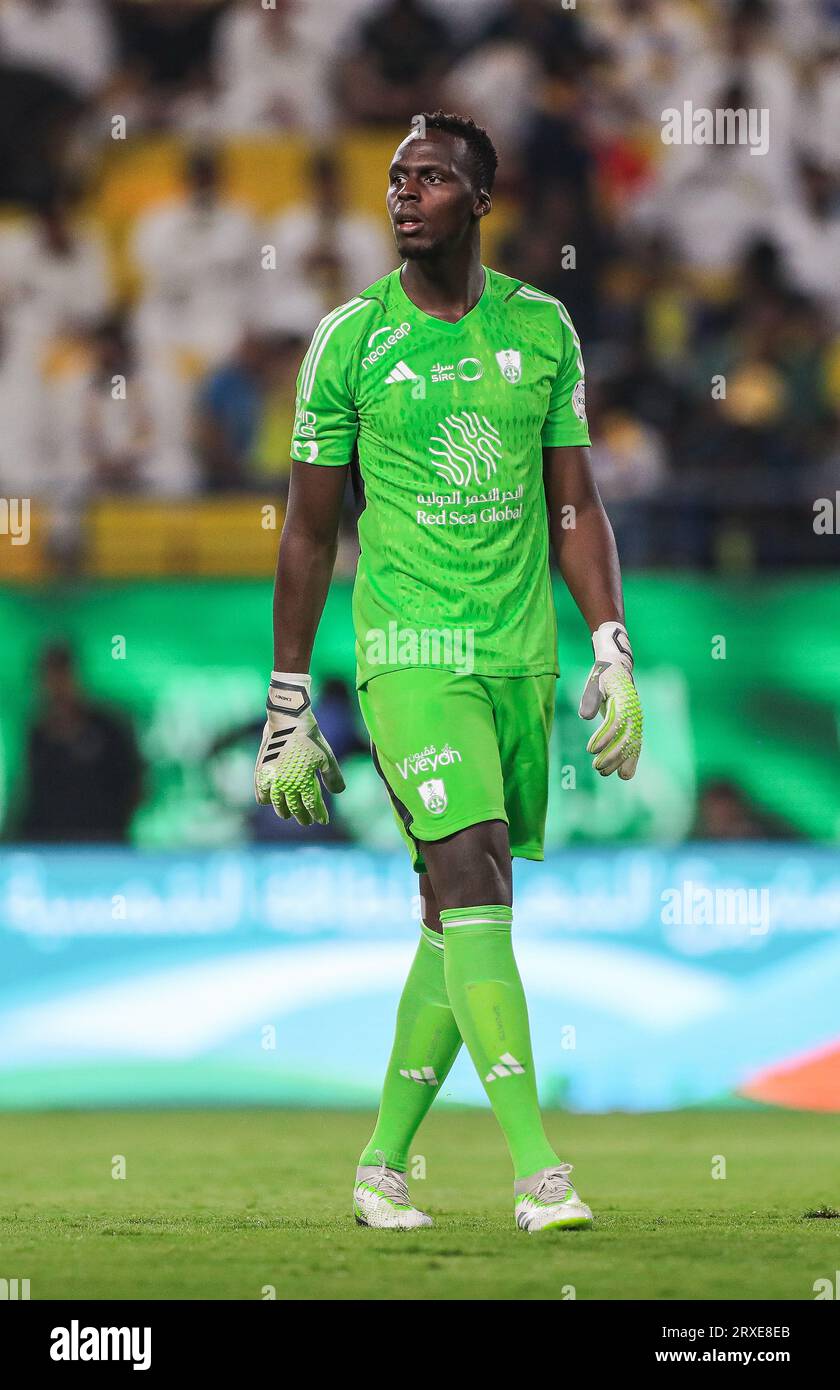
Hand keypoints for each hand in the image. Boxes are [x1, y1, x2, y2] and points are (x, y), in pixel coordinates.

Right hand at [254, 673, 345, 824]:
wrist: (289, 720)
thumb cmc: (310, 738)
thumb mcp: (326, 757)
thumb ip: (333, 777)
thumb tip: (338, 793)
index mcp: (303, 781)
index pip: (311, 805)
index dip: (318, 814)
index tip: (322, 821)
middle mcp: (287, 783)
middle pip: (294, 807)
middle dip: (301, 816)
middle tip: (306, 822)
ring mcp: (273, 777)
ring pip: (277, 802)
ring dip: (283, 810)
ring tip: (286, 815)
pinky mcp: (262, 769)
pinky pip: (261, 790)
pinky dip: (264, 797)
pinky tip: (267, 801)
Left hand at [578, 621, 642, 779]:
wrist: (617, 668)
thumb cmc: (603, 674)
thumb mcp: (595, 681)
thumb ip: (590, 698)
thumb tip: (584, 716)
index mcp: (625, 699)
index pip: (617, 722)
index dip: (605, 737)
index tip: (590, 749)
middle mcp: (634, 712)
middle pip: (626, 737)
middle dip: (612, 754)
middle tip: (595, 766)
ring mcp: (635, 720)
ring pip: (631, 745)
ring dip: (619, 761)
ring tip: (602, 773)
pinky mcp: (633, 726)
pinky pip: (634, 745)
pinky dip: (630, 760)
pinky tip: (623, 775)